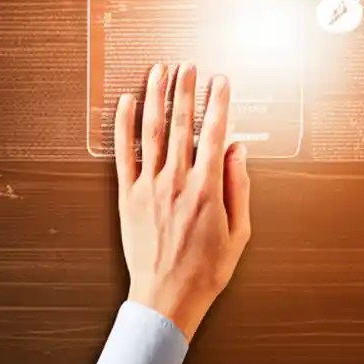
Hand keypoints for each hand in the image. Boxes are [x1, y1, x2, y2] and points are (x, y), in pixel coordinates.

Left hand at [113, 62, 250, 339]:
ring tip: (159, 70)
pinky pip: (123, 153)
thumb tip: (238, 150)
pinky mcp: (128, 196)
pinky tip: (127, 102)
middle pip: (180, 124)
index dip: (218, 103)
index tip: (220, 81)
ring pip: (151, 131)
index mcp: (207, 189)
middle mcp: (176, 182)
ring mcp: (149, 187)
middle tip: (188, 66)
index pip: (214, 134)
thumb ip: (239, 187)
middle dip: (186, 90)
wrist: (166, 297)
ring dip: (156, 96)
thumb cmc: (205, 270)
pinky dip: (124, 125)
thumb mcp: (239, 232)